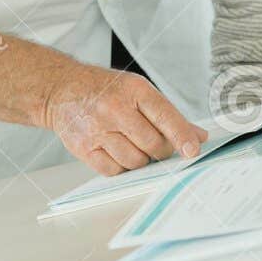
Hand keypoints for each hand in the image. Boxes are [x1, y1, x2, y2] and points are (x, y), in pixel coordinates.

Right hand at [44, 65, 206, 175]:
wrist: (62, 90)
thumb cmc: (105, 90)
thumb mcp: (139, 91)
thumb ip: (168, 114)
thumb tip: (198, 136)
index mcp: (134, 90)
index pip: (165, 116)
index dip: (181, 135)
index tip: (193, 150)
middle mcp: (114, 109)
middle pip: (152, 144)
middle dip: (162, 150)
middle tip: (158, 145)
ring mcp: (97, 129)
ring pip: (135, 161)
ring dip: (141, 160)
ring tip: (134, 145)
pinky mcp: (83, 148)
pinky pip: (114, 171)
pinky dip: (122, 167)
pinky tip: (118, 152)